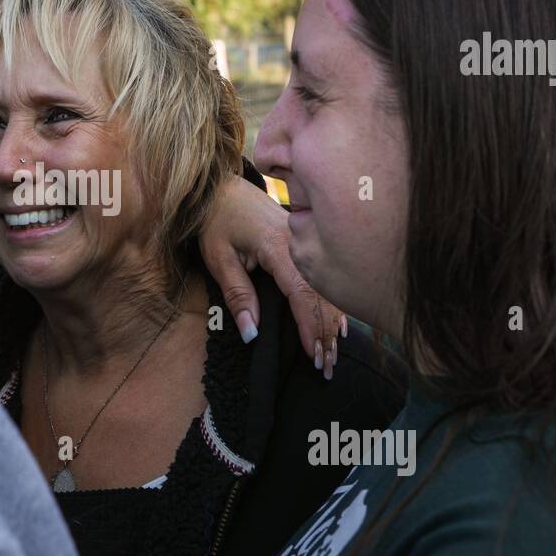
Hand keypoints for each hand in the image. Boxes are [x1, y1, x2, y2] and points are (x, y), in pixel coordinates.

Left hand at [199, 175, 346, 377]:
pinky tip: (340, 326)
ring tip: (333, 356)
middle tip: (326, 368)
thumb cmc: (215, 220)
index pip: (301, 293)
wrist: (221, 187)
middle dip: (325, 333)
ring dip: (331, 323)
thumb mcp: (218, 258)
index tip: (313, 355)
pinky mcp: (306, 244)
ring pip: (327, 288)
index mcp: (277, 246)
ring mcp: (306, 242)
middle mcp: (300, 244)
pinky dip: (333, 304)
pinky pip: (325, 277)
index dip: (309, 326)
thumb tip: (252, 333)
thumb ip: (237, 295)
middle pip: (321, 294)